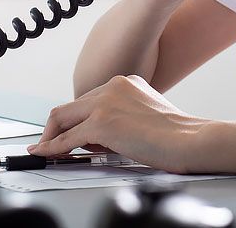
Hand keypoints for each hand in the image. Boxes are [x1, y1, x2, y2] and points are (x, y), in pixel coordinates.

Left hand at [25, 75, 213, 174]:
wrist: (190, 140)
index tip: (67, 133)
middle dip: (57, 127)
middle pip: (71, 105)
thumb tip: (91, 138)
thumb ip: (119, 118)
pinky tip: (45, 154)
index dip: (76, 120)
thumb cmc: (176, 135)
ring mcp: (106, 102)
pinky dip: (53, 147)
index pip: (88, 100)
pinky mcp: (102, 123)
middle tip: (49, 143)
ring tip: (45, 150)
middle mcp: (113, 85)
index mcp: (125, 82)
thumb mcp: (143, 116)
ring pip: (63, 117)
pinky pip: (67, 138)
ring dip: (52, 136)